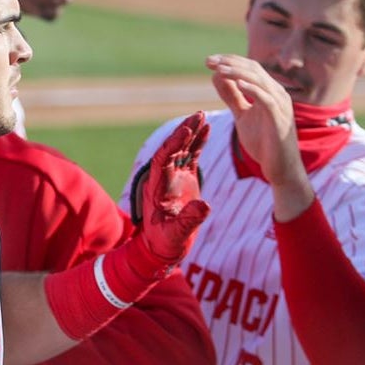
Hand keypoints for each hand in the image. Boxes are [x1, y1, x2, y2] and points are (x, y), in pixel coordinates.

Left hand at [137, 111, 210, 263]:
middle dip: (183, 132)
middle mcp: (163, 178)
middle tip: (196, 115)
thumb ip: (189, 220)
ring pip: (182, 149)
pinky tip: (207, 129)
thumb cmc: (165, 243)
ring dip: (191, 132)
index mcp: (157, 187)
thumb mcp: (176, 234)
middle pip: (172, 148)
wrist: (163, 248)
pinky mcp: (184, 179)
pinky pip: (191, 156)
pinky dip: (199, 142)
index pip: (163, 159)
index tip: (185, 131)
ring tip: (201, 116)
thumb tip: (205, 205)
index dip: (173, 144)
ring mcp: (173, 177)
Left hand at [206, 54, 303, 185]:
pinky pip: (267, 99)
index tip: (208, 61)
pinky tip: (238, 84)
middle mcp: (276, 93)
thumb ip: (232, 97)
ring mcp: (280, 104)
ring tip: (219, 69)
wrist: (280, 168)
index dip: (229, 61)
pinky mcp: (280, 118)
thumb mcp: (242, 115)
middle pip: (253, 69)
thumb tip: (216, 77)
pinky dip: (253, 89)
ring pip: (259, 80)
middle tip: (208, 61)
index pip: (249, 68)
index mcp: (268, 91)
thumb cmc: (263, 142)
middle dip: (229, 62)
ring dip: (237, 72)